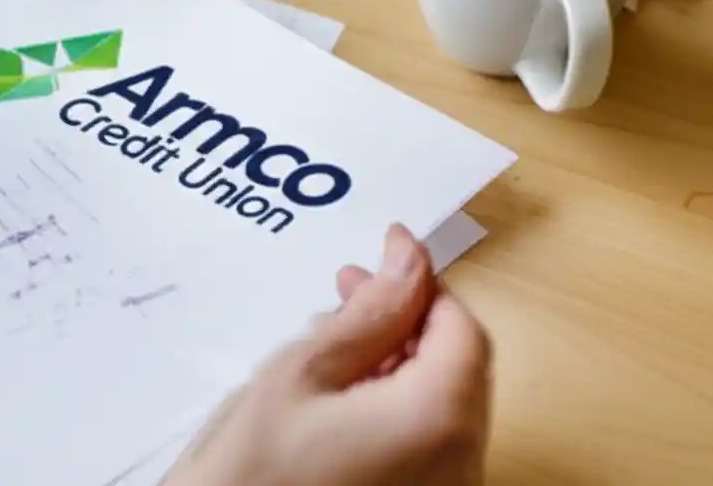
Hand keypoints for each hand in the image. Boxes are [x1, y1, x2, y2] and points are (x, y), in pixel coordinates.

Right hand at [164, 225, 491, 485]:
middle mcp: (461, 463)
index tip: (387, 249)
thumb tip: (409, 260)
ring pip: (446, 402)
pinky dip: (400, 403)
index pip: (460, 327)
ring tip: (337, 342)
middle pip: (460, 365)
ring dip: (402, 359)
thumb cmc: (252, 474)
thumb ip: (368, 313)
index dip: (423, 282)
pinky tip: (347, 392)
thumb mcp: (302, 373)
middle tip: (352, 290)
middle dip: (410, 318)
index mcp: (436, 420)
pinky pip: (431, 439)